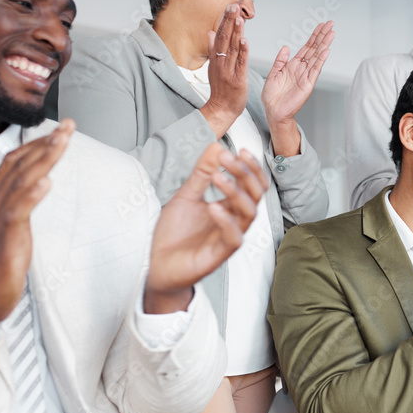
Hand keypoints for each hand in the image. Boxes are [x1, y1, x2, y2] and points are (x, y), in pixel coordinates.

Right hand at [0, 119, 75, 333]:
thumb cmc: (0, 261)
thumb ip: (22, 203)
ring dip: (43, 159)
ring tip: (61, 141)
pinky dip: (32, 195)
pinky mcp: (4, 238)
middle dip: (46, 142)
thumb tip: (40, 182)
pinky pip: (17, 212)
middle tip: (68, 125)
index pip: (15, 161)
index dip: (38, 143)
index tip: (61, 129)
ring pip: (20, 181)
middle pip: (20, 164)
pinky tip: (47, 182)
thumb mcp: (11, 225)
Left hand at [144, 144, 269, 314]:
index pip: (252, 183)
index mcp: (229, 207)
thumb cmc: (174, 234)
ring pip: (249, 213)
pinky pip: (234, 238)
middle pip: (255, 194)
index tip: (238, 150)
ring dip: (236, 192)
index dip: (249, 167)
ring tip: (218, 178)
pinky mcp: (219, 254)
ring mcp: (228, 237)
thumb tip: (215, 146)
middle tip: (227, 158)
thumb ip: (201, 173)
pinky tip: (213, 207)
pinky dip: (226, 221)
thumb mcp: (186, 196)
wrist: (157, 266)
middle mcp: (233, 220)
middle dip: (244, 173)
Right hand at [202, 4, 248, 135]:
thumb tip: (211, 32)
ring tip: (238, 18)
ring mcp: (228, 70)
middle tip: (233, 6)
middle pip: (224, 38)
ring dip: (235, 32)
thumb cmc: (220, 89)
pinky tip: (244, 40)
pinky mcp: (237, 79)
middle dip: (229, 21)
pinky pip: (240, 63)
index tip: (229, 6)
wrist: (221, 109)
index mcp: (216, 58)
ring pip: (232, 48)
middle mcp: (221, 62)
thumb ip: (213, 49)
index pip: (220, 35)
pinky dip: (242, 51)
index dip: (225, 20)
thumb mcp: (214, 67)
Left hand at [261, 21, 335, 155]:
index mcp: (293, 65)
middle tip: (331, 24)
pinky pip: (315, 70)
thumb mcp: (273, 74)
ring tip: (331, 34)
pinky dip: (321, 60)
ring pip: (317, 57)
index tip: (321, 25)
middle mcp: (302, 69)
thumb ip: (280, 61)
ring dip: (324, 45)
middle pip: (315, 49)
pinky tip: (326, 51)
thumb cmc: (272, 96)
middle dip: (322, 36)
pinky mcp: (307, 84)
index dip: (314, 36)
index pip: (306, 47)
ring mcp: (306, 76)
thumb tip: (286, 47)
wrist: (273, 111)